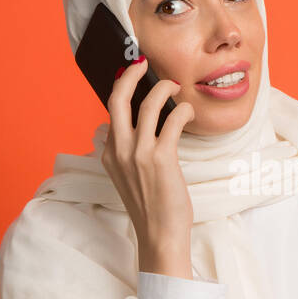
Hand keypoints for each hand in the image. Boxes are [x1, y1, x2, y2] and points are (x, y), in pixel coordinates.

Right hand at [100, 57, 198, 277]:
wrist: (159, 235)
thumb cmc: (151, 207)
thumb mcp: (129, 177)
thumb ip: (129, 153)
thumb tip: (140, 127)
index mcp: (109, 154)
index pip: (112, 112)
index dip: (122, 89)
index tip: (132, 75)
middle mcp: (119, 151)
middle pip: (118, 99)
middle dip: (130, 75)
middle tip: (142, 63)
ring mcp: (138, 154)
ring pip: (147, 105)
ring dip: (163, 89)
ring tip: (174, 86)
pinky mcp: (161, 159)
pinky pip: (172, 121)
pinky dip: (182, 111)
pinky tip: (188, 112)